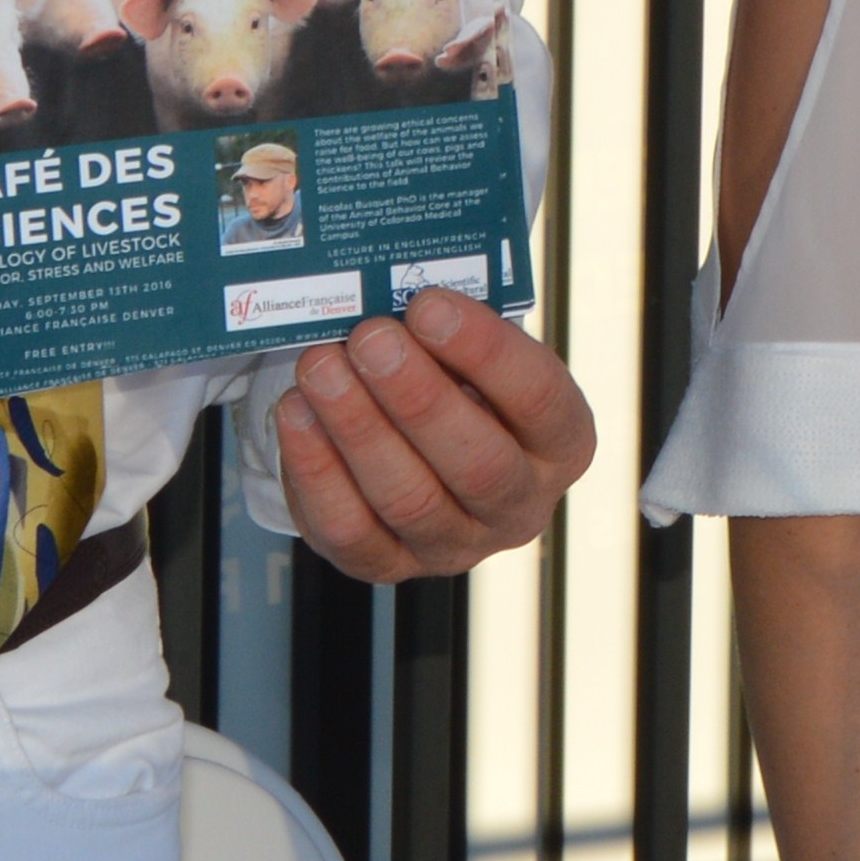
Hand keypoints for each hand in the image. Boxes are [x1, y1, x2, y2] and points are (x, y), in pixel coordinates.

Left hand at [280, 287, 600, 579]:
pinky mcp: (389, 564)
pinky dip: (317, 470)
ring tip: (320, 366)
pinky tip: (297, 414)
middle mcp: (519, 506)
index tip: (429, 304)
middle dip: (417, 397)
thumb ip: (454, 330)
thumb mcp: (475, 351)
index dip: (486, 351)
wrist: (421, 442)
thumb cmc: (458, 380)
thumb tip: (398, 296)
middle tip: (370, 339)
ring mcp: (455, 545)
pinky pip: (350, 530)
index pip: (539, 400)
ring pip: (409, 499)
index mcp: (562, 443)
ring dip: (358, 427)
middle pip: (478, 465)